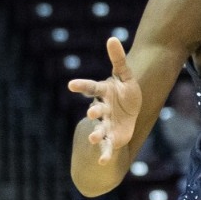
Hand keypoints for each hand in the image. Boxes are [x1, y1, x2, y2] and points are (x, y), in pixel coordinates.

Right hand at [69, 37, 143, 163]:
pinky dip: (104, 154)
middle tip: (91, 113)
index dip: (82, 86)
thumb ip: (118, 59)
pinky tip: (103, 161)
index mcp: (103, 93)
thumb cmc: (124, 94)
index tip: (71, 85)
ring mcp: (105, 125)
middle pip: (96, 111)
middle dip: (94, 112)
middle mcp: (102, 109)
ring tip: (93, 138)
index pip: (91, 88)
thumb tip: (112, 38)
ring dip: (95, 134)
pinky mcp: (111, 138)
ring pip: (99, 130)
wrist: (129, 115)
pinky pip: (106, 147)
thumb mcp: (125, 76)